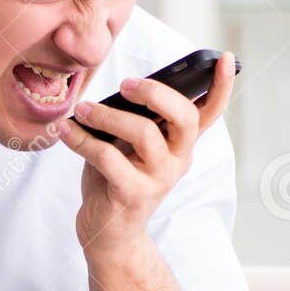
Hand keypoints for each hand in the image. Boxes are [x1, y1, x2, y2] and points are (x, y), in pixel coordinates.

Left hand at [60, 51, 236, 260]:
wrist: (107, 232)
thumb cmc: (115, 180)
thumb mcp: (127, 146)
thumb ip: (133, 120)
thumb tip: (118, 91)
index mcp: (180, 144)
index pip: (210, 113)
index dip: (221, 86)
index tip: (223, 58)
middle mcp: (178, 160)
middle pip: (183, 117)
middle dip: (155, 93)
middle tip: (125, 83)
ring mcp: (159, 178)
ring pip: (144, 133)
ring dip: (108, 116)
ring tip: (82, 109)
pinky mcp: (133, 194)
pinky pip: (108, 158)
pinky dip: (83, 141)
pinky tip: (66, 131)